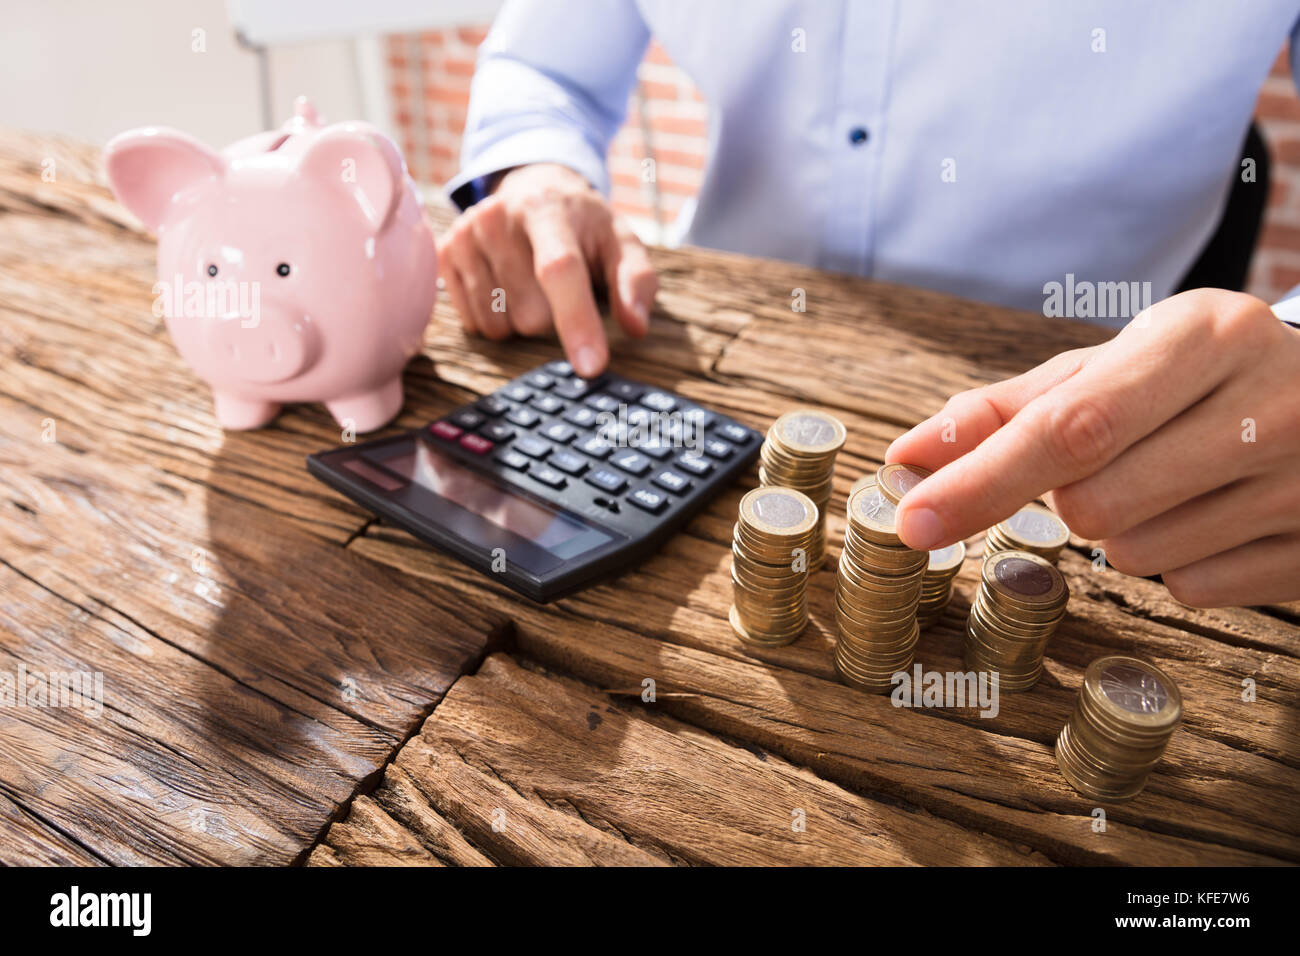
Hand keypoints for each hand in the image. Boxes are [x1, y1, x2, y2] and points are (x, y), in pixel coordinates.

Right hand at [436, 163, 656, 377]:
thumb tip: (636, 327)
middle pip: (531, 315)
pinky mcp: (445, 255)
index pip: (560, 271)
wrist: (533, 188)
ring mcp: (465, 236)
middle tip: (557, 285)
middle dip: (552, 317)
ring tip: (530, 282)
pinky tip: (505, 286)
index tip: (591, 366)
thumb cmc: (583, 226)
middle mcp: (498, 218)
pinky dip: (497, 317)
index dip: (576, 322)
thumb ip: (635, 282)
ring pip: (500, 326)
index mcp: (548, 210)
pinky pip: (475, 324)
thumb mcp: (620, 243)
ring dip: (522, 320)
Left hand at [886, 289, 1299, 607]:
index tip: (914, 516)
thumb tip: (906, 458)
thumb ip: (1007, 410)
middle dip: (1073, 495)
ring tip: (1179, 478)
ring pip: (1140, 556)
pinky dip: (1181, 561)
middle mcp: (1269, 406)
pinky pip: (1194, 589)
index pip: (1073, 426)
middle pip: (1095, 504)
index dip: (983, 479)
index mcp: (1206, 337)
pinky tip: (1218, 512)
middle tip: (1118, 458)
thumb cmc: (1198, 377)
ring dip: (1126, 530)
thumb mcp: (1115, 365)